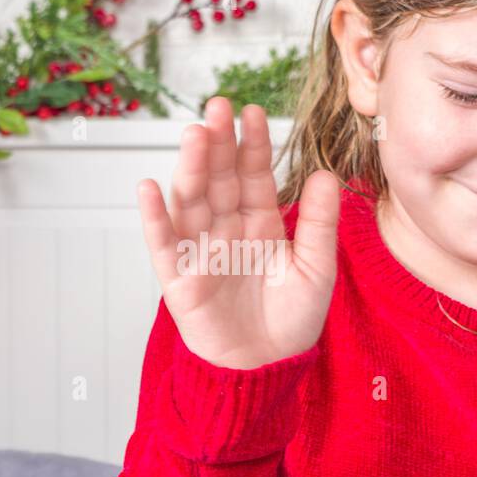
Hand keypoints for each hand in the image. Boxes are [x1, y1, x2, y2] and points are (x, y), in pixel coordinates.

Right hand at [137, 96, 340, 369]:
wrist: (266, 369)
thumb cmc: (291, 322)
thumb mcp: (316, 268)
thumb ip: (320, 223)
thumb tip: (327, 174)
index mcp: (259, 225)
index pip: (253, 176)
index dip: (252, 145)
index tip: (253, 112)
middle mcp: (226, 231)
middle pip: (219, 180)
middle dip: (219, 144)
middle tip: (217, 107)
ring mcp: (200, 252)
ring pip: (192, 202)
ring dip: (191, 168)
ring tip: (195, 136)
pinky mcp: (180, 280)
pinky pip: (162, 245)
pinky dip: (154, 218)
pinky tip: (149, 187)